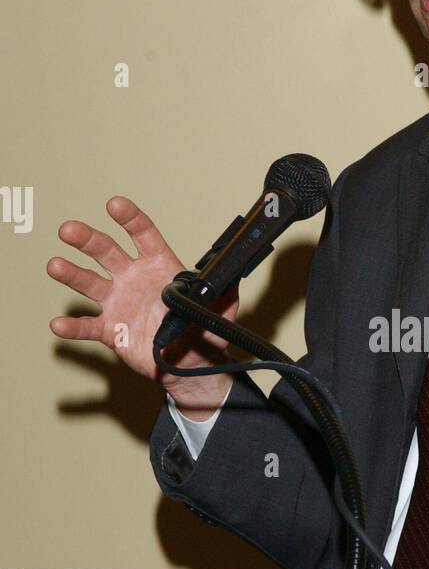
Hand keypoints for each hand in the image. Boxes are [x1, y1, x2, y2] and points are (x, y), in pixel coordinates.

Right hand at [47, 197, 238, 406]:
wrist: (190, 363)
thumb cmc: (203, 330)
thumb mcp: (221, 309)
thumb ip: (225, 291)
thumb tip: (235, 275)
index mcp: (159, 266)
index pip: (143, 235)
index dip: (130, 219)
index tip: (115, 204)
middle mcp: (133, 278)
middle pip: (107, 252)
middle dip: (87, 239)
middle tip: (68, 229)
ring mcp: (118, 302)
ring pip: (90, 283)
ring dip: (72, 274)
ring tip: (55, 265)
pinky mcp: (110, 330)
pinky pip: (88, 327)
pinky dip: (72, 326)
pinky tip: (58, 324)